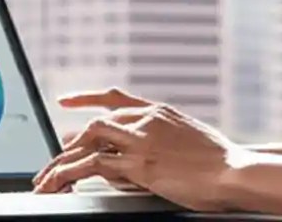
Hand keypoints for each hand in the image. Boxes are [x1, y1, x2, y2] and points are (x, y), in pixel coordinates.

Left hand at [33, 87, 247, 211]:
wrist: (235, 170)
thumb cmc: (222, 161)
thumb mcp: (192, 138)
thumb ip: (165, 139)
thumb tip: (145, 154)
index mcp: (160, 111)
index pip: (114, 98)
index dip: (87, 98)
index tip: (66, 101)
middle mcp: (147, 119)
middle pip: (96, 124)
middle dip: (70, 145)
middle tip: (52, 164)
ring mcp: (142, 140)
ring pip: (88, 140)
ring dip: (62, 161)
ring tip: (47, 179)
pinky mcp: (139, 164)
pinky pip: (94, 165)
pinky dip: (71, 173)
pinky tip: (60, 183)